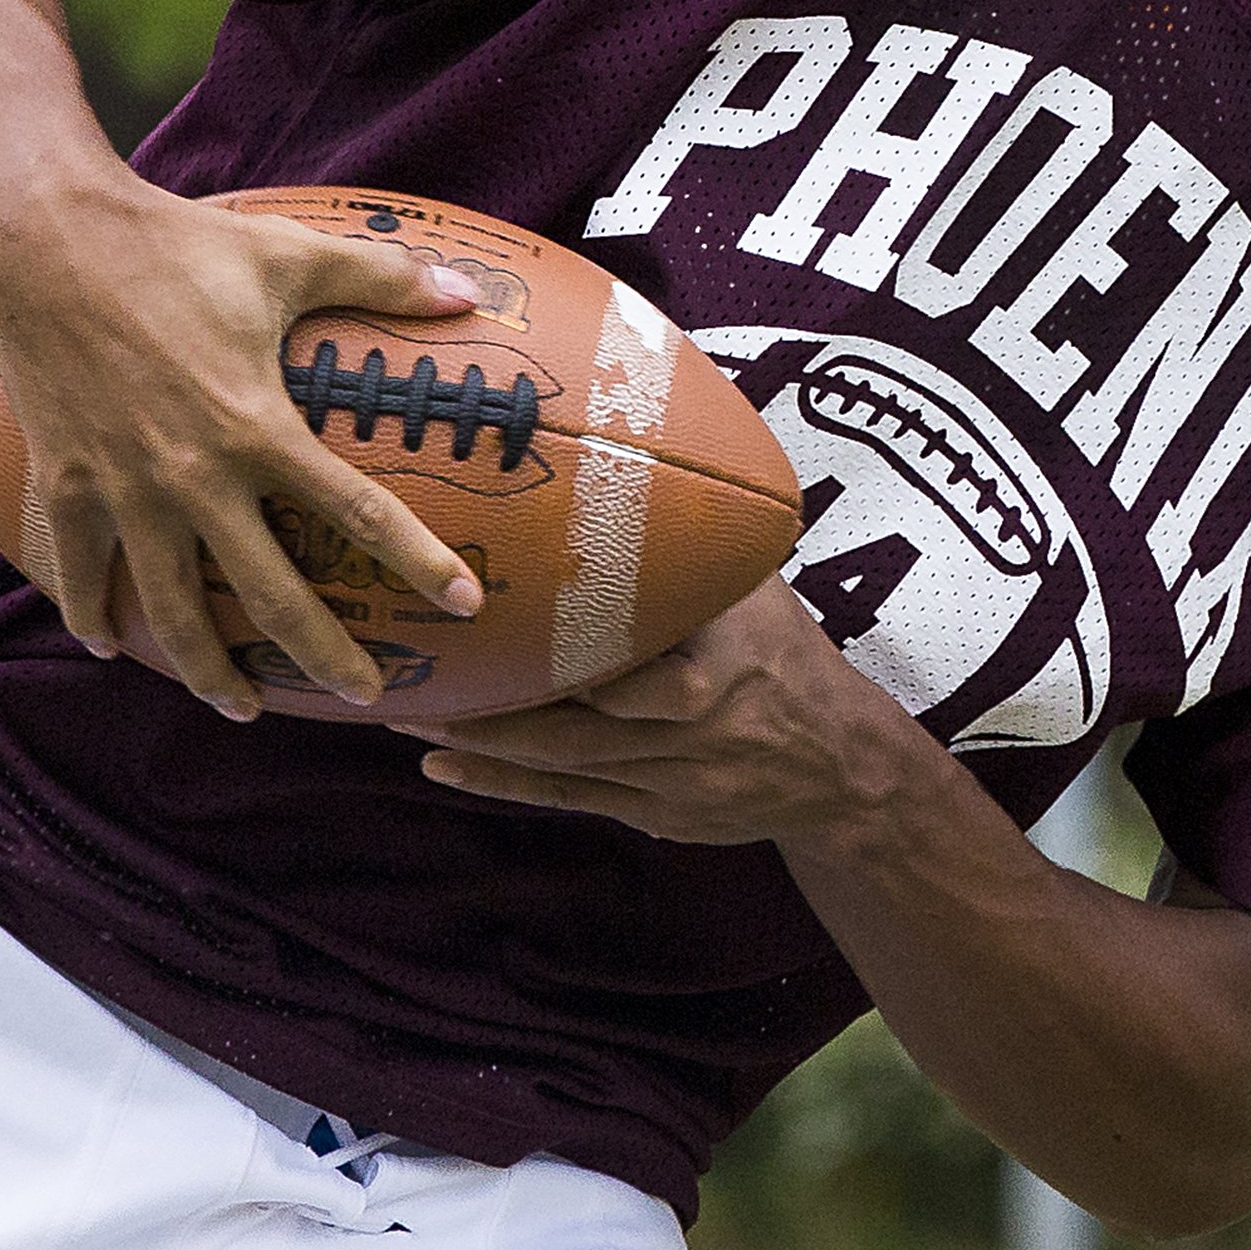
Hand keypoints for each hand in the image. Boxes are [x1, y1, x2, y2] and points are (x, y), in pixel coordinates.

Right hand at [0, 169, 483, 718]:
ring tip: (242, 708)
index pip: (357, 511)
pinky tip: (109, 645)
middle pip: (270, 596)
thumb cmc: (177, 243)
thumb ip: (382, 279)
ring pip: (170, 612)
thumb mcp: (288, 253)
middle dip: (325, 657)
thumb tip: (467, 292)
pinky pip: (81, 573)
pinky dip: (93, 616)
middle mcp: (193, 476)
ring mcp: (123, 490)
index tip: (463, 605)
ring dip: (209, 672)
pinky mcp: (64, 485)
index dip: (418, 561)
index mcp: (257, 426)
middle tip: (368, 694)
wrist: (48, 238)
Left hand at [399, 574, 928, 846]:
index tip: (478, 597)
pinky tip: (440, 768)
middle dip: (486, 697)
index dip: (550, 634)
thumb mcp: (758, 589)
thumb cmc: (786, 656)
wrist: (844, 767)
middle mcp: (691, 723)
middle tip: (413, 664)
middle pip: (572, 715)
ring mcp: (670, 779)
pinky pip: (567, 800)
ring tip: (406, 709)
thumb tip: (646, 434)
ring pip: (558, 762)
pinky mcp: (654, 816)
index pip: (623, 647)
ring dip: (476, 740)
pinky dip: (499, 787)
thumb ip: (700, 538)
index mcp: (717, 658)